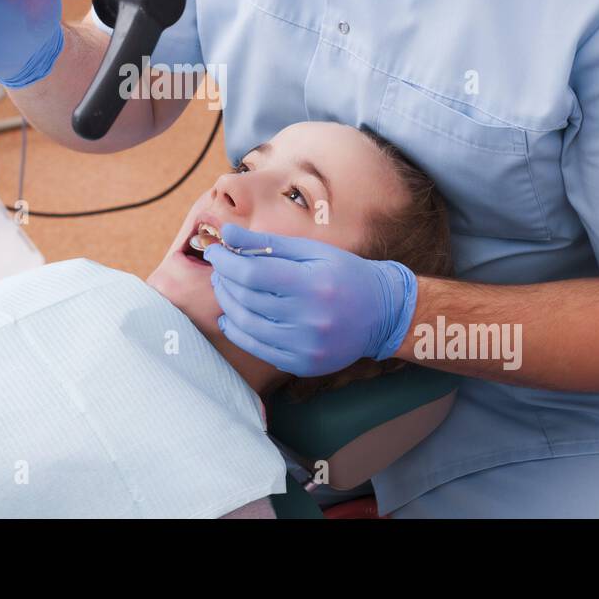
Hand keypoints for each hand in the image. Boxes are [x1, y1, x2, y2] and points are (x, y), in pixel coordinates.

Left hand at [205, 223, 418, 376]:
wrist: (383, 313)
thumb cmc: (344, 274)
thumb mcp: (311, 250)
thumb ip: (267, 244)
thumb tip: (226, 233)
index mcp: (313, 284)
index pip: (252, 273)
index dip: (226, 262)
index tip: (216, 252)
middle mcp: (310, 319)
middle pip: (247, 299)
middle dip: (224, 280)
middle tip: (220, 268)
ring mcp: (306, 346)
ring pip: (247, 326)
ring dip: (227, 304)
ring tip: (224, 288)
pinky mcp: (302, 364)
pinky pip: (257, 349)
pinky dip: (237, 331)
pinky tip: (232, 316)